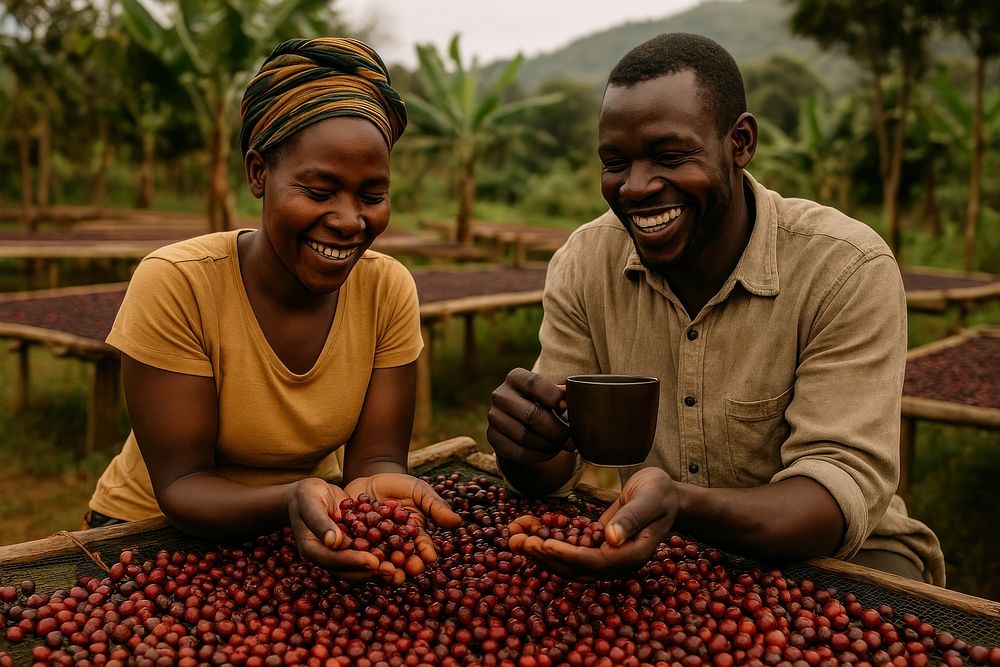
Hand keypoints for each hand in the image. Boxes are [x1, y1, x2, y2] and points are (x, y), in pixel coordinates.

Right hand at [287, 477, 393, 580]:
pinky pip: (366, 551)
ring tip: (401, 565)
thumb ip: (320, 522)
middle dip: (371, 570)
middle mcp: (327, 556)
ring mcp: (340, 552)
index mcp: (312, 550)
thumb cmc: (306, 496)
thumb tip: (334, 542)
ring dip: (380, 566)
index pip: (334, 560)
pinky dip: (382, 552)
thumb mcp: (310, 504)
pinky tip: (401, 550)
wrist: (310, 494)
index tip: (374, 561)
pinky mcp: (351, 545)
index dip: (354, 561)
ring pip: (360, 565)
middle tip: (393, 570)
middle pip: (349, 570)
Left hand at [344, 473, 461, 572]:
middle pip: (401, 559)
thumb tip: (457, 521)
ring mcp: (373, 545)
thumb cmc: (402, 486)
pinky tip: (356, 552)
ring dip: (380, 563)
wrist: (371, 477)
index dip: (425, 554)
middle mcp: (394, 546)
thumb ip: (435, 506)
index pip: (422, 548)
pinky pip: (355, 545)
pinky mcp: (353, 539)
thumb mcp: (420, 492)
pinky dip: (355, 549)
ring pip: (378, 557)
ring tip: (381, 567)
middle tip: (404, 572)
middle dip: (403, 566)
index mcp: (413, 537)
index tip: (429, 558)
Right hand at [487, 368, 571, 463]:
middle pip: (531, 415)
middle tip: (570, 437)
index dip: (554, 397)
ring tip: (562, 444)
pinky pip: (518, 451)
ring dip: (549, 444)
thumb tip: (572, 403)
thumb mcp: (552, 393)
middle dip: (556, 430)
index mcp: (516, 377)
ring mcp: (494, 417)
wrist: (520, 419)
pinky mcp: (492, 437)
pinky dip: (539, 455)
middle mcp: (500, 395)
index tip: (566, 407)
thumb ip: (564, 395)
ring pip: (525, 436)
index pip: (535, 384)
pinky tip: (550, 452)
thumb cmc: (544, 402)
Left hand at [507, 467, 678, 579]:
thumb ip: (632, 518)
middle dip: (544, 555)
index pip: (594, 562)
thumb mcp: (650, 498)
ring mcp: (605, 558)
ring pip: (568, 563)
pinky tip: (528, 530)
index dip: (567, 555)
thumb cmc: (661, 492)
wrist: (666, 494)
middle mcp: (617, 563)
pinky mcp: (595, 548)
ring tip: (514, 537)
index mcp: (633, 555)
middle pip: (575, 568)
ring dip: (540, 552)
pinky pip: (568, 550)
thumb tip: (610, 538)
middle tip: (518, 541)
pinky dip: (547, 542)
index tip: (543, 543)